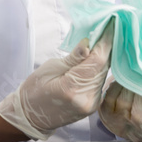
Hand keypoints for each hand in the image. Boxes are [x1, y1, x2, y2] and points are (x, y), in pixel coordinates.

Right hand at [0, 20, 113, 140]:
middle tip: (107, 28)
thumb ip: (74, 57)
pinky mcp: (93, 106)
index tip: (111, 25)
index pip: (97, 61)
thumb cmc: (34, 90)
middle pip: (104, 68)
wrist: (30, 116)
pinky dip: (99, 69)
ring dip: (103, 58)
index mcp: (72, 88)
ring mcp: (92, 104)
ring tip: (101, 40)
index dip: (105, 41)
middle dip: (106, 47)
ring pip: (103, 75)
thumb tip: (89, 43)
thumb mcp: (50, 68)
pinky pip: (100, 83)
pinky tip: (95, 59)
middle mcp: (87, 99)